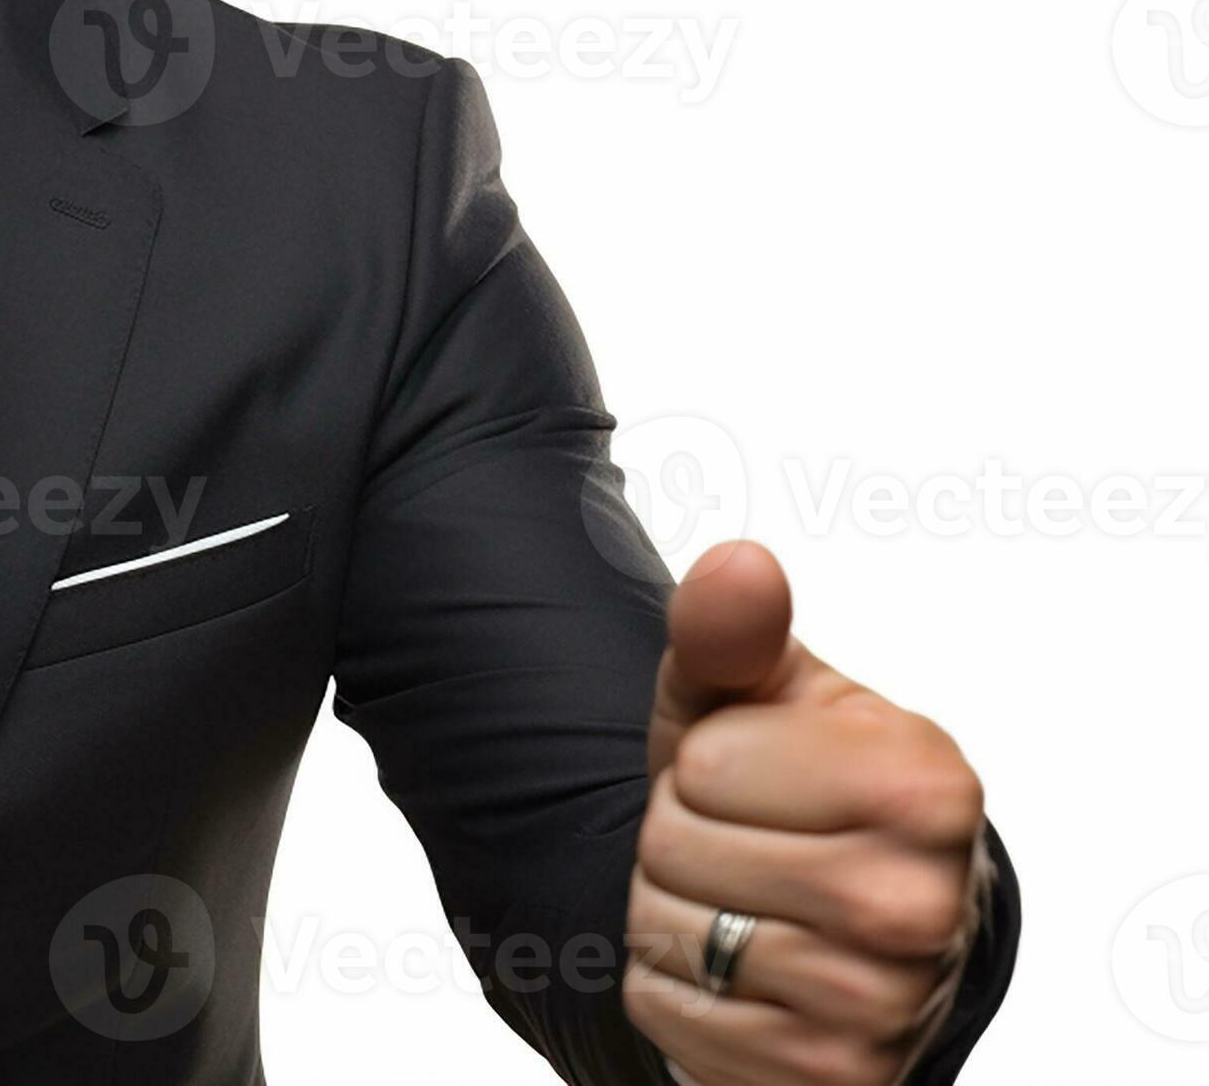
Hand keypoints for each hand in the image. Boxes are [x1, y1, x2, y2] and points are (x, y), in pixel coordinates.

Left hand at [622, 541, 984, 1085]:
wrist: (830, 921)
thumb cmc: (779, 782)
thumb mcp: (751, 694)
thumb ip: (731, 630)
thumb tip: (740, 564)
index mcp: (926, 782)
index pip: (705, 762)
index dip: (703, 763)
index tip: (755, 776)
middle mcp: (923, 900)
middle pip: (677, 846)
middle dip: (678, 838)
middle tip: (739, 843)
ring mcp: (885, 1002)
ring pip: (672, 934)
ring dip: (672, 913)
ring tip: (738, 901)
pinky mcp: (834, 1075)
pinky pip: (672, 1015)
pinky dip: (676, 990)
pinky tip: (734, 973)